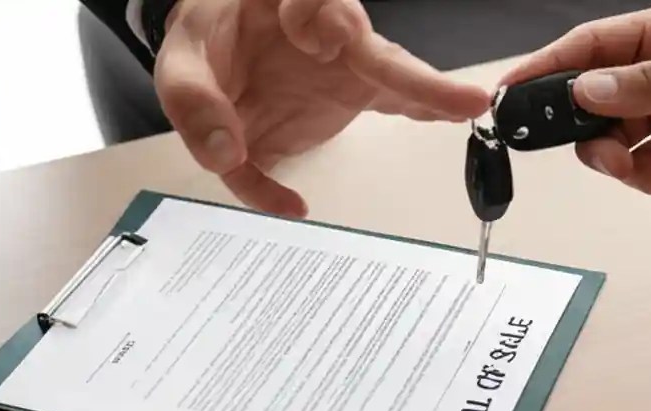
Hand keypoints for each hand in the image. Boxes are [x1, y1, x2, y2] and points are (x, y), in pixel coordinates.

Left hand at [156, 0, 490, 215]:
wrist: (215, 57)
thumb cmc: (207, 43)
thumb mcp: (181, 64)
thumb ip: (194, 104)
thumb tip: (226, 157)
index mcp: (280, 1)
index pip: (312, 2)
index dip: (320, 17)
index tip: (319, 38)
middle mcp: (324, 27)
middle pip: (371, 46)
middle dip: (408, 74)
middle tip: (454, 96)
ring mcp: (346, 62)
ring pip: (392, 75)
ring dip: (426, 94)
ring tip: (469, 106)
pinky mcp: (354, 92)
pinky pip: (389, 105)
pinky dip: (415, 114)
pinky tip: (451, 116)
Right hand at [501, 1, 650, 195]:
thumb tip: (585, 90)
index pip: (595, 45)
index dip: (549, 65)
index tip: (511, 91)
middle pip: (592, 95)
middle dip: (572, 121)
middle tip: (558, 143)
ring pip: (610, 137)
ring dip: (608, 155)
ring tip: (622, 164)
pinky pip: (642, 169)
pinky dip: (647, 179)